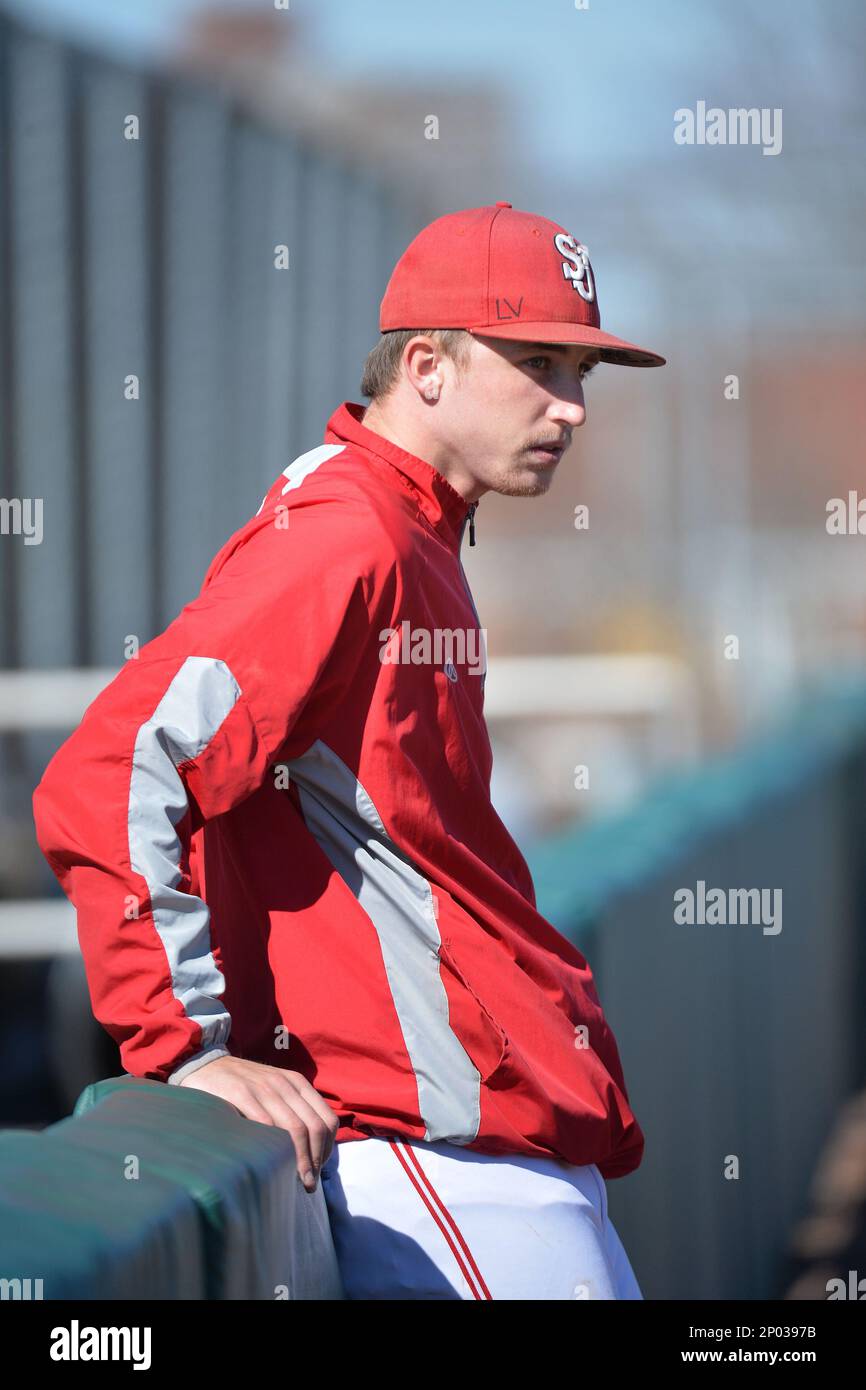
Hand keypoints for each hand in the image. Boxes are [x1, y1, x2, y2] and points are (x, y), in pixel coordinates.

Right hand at [177, 1056, 338, 1191]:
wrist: (206, 1064)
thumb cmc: (243, 1086)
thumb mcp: (274, 1090)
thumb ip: (291, 1110)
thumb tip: (310, 1153)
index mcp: (297, 1083)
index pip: (327, 1120)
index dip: (327, 1149)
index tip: (318, 1170)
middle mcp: (285, 1084)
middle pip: (314, 1127)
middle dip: (315, 1160)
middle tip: (309, 1184)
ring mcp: (264, 1088)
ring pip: (295, 1128)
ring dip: (300, 1160)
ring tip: (299, 1181)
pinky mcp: (241, 1093)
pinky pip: (266, 1124)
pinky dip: (273, 1147)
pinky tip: (273, 1165)